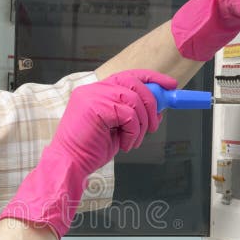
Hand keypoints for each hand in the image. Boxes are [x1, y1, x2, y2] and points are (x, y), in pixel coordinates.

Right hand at [51, 69, 176, 172]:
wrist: (69, 164)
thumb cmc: (90, 150)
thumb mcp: (117, 129)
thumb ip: (133, 116)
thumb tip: (158, 110)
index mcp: (96, 91)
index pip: (128, 75)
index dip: (151, 78)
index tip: (169, 86)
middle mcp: (93, 89)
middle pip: (134, 82)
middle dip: (152, 102)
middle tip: (154, 124)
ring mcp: (93, 96)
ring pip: (134, 99)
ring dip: (141, 124)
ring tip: (133, 141)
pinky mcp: (96, 107)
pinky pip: (128, 114)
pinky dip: (132, 132)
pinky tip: (123, 144)